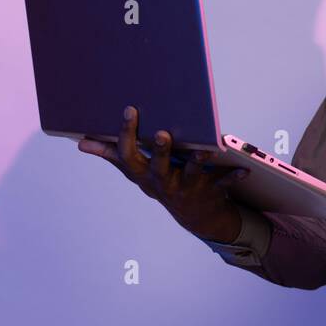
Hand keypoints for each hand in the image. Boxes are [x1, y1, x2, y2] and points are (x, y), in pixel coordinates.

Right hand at [76, 105, 249, 241]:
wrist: (194, 215)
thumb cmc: (160, 183)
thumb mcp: (134, 172)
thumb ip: (110, 154)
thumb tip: (80, 142)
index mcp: (143, 174)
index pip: (129, 155)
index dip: (127, 134)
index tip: (130, 110)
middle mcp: (163, 181)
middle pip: (159, 166)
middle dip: (161, 151)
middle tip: (163, 133)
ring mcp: (187, 186)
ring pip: (193, 172)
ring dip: (199, 161)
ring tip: (207, 148)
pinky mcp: (210, 190)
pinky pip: (224, 183)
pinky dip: (234, 176)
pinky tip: (245, 170)